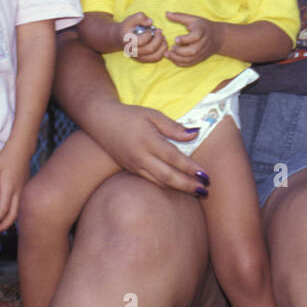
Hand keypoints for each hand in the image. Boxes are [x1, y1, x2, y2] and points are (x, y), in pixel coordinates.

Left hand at [0, 147, 30, 234]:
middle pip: (14, 215)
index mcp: (9, 188)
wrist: (21, 149)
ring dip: (11, 221)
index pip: (3, 210)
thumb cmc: (6, 158)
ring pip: (19, 211)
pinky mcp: (25, 187)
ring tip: (2, 226)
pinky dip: (15, 213)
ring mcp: (23, 190)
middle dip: (5, 225)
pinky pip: (21, 205)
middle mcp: (18, 192)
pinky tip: (10, 214)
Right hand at [84, 100, 208, 195]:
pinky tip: (178, 187)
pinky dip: (167, 186)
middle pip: (167, 176)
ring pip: (160, 182)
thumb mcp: (152, 114)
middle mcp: (140, 157)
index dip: (190, 168)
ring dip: (179, 189)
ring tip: (197, 192)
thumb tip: (194, 134)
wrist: (101, 121)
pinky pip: (151, 181)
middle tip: (205, 190)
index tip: (205, 175)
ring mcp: (134, 166)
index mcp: (148, 141)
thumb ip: (173, 127)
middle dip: (188, 185)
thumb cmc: (129, 115)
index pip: (173, 158)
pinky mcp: (131, 170)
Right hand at [117, 12, 166, 62]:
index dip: (148, 34)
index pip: (141, 42)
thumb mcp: (131, 19)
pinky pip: (156, 58)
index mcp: (128, 42)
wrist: (121, 37)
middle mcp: (132, 52)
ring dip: (162, 46)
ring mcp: (138, 57)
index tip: (150, 28)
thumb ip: (140, 17)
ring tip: (163, 37)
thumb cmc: (127, 27)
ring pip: (155, 56)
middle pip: (150, 49)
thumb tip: (150, 22)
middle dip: (158, 39)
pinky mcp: (144, 59)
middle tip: (159, 31)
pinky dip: (162, 51)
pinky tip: (162, 43)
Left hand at [165, 12, 221, 66]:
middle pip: (193, 50)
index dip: (186, 39)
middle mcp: (203, 43)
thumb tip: (166, 13)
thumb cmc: (203, 26)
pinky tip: (173, 59)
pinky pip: (190, 63)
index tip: (176, 39)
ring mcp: (203, 52)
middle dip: (180, 51)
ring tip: (168, 54)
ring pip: (190, 59)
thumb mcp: (193, 19)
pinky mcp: (201, 58)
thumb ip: (179, 16)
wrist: (218, 37)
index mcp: (202, 31)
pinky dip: (181, 63)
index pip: (195, 36)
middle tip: (170, 48)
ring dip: (177, 58)